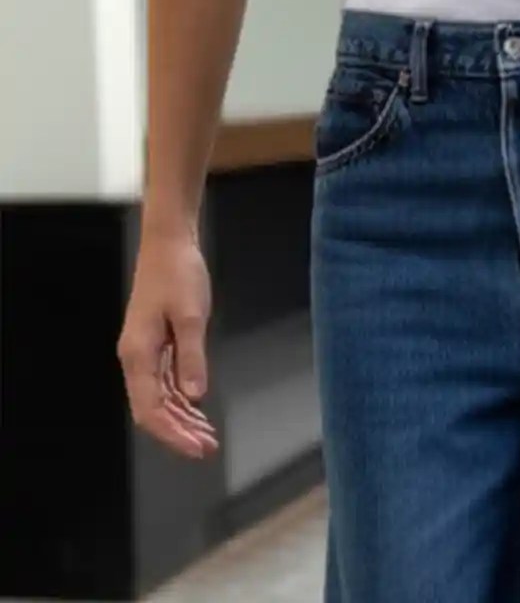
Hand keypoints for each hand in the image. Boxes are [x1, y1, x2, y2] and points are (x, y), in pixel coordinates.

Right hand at [117, 231, 217, 458]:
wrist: (169, 245)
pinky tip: (198, 410)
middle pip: (152, 409)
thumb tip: (194, 396)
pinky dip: (182, 400)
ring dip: (182, 420)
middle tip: (209, 449)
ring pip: (159, 399)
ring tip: (207, 437)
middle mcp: (136, 358)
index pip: (150, 409)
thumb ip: (193, 356)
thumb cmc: (179, 275)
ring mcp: (145, 353)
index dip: (173, 434)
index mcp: (138, 354)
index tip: (198, 449)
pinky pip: (165, 383)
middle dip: (179, 432)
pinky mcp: (156, 345)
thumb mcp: (190, 316)